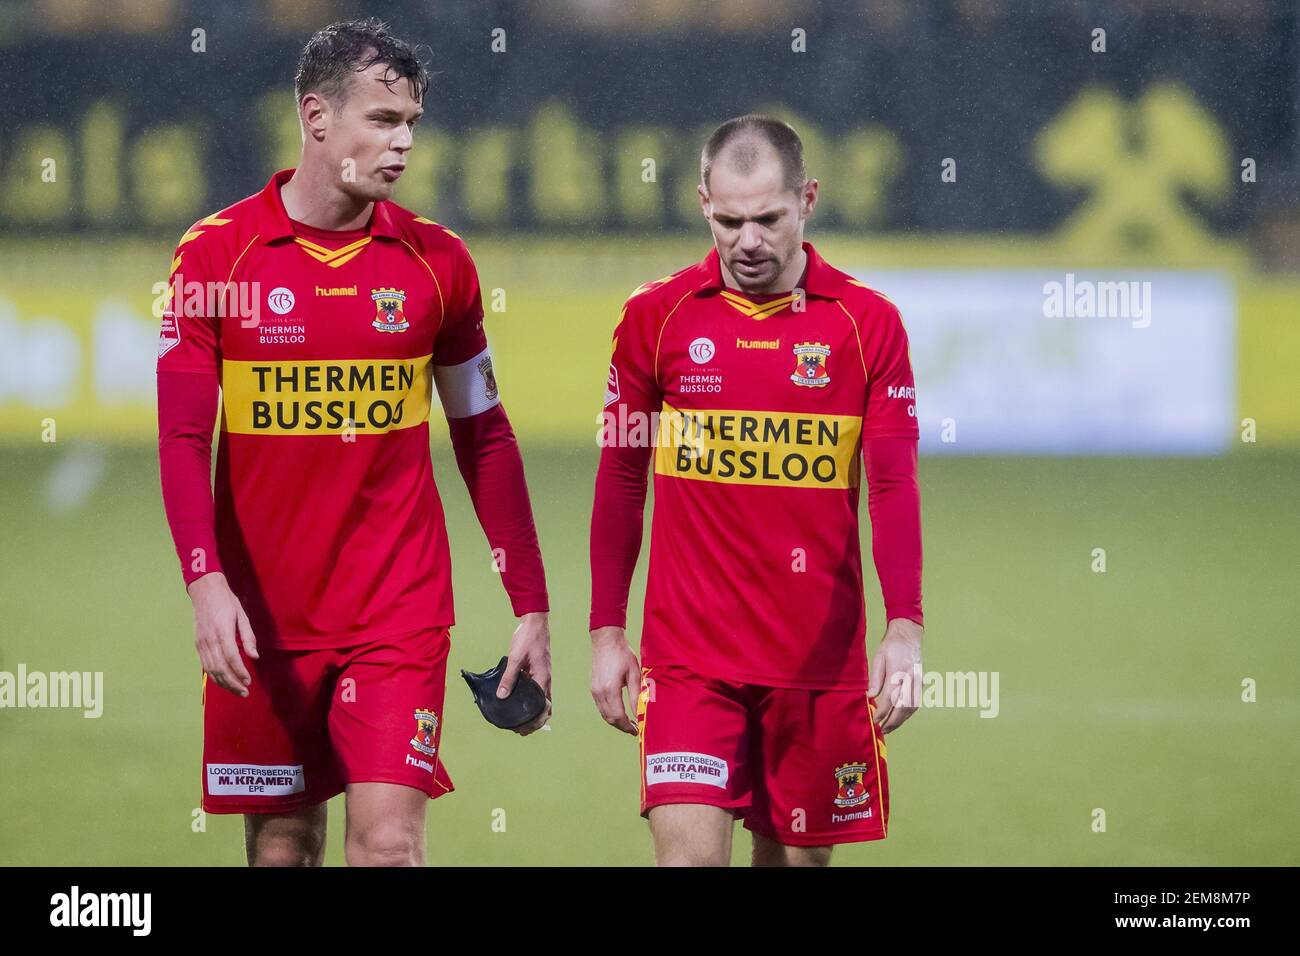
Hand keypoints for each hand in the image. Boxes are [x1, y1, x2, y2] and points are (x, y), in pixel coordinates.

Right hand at [188, 572, 257, 697]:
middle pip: (220, 668)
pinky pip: (205, 665)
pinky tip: (224, 681)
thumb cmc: (227, 602)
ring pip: (211, 670)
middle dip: (232, 683)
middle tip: (245, 692)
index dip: (240, 671)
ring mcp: (201, 643)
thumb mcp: (242, 616)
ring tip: (236, 690)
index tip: (249, 681)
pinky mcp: (197, 644)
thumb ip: (248, 637)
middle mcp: (209, 640)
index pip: (231, 658)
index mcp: (222, 631)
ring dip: (224, 683)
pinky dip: (214, 676)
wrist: (204, 591)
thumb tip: (255, 657)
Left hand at [498, 611, 550, 735]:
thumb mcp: (515, 658)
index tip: (525, 729)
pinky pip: (537, 690)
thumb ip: (508, 678)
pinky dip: (532, 700)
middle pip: (545, 707)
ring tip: (521, 721)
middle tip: (521, 730)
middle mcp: (545, 680)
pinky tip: (520, 701)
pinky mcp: (539, 671)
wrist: (535, 623)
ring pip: (541, 700)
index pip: (544, 707)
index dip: (536, 721)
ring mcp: (543, 676)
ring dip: (534, 712)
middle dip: (536, 721)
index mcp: (542, 679)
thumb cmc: (527, 638)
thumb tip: (501, 696)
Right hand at [589, 626, 640, 734]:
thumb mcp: (634, 674)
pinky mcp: (593, 687)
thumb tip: (640, 713)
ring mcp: (594, 690)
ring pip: (604, 714)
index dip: (627, 726)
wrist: (606, 641)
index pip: (618, 716)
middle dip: (622, 726)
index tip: (636, 730)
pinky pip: (600, 706)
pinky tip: (619, 711)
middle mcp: (599, 692)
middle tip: (634, 728)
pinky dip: (609, 713)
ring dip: (615, 721)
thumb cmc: (622, 654)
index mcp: (610, 689)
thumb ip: (636, 695)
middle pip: (609, 718)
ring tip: (628, 722)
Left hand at [868, 617, 923, 734]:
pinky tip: (900, 718)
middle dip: (893, 721)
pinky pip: (916, 702)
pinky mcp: (921, 683)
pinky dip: (908, 713)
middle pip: (903, 706)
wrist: (909, 636)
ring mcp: (918, 681)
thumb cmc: (891, 646)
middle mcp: (911, 679)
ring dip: (901, 720)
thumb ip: (876, 678)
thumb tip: (870, 696)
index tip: (875, 720)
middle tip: (883, 729)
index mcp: (899, 672)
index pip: (890, 698)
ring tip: (890, 727)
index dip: (882, 712)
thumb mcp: (879, 658)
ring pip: (912, 707)